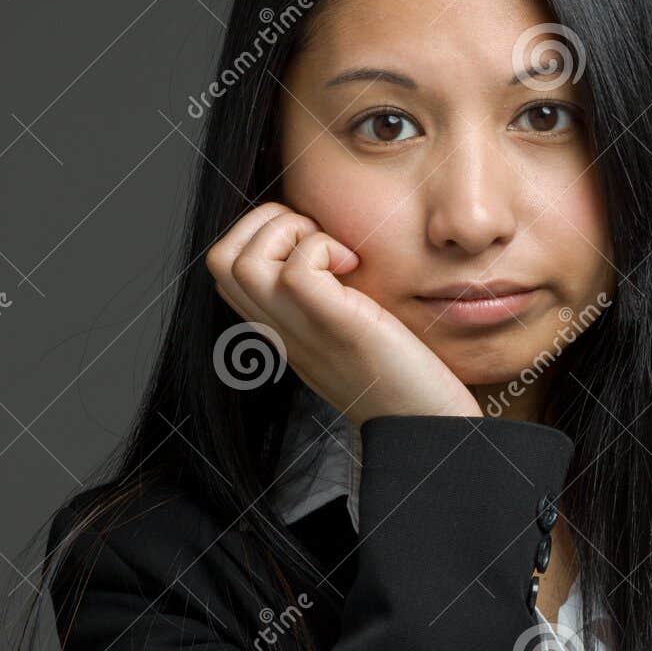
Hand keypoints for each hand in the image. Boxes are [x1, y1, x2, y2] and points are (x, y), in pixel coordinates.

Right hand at [206, 202, 481, 425]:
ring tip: (334, 251)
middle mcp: (281, 332)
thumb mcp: (349, 327)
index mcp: (281, 329)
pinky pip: (295, 271)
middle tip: (319, 239)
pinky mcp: (337, 327)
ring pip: (241, 260)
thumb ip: (326, 296)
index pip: (226, 269)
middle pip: (221, 260)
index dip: (258, 233)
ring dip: (288, 233)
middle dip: (266, 224)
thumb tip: (327, 247)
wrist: (430, 426)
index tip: (310, 241)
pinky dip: (321, 248)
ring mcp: (303, 332)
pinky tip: (354, 265)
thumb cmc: (404, 375)